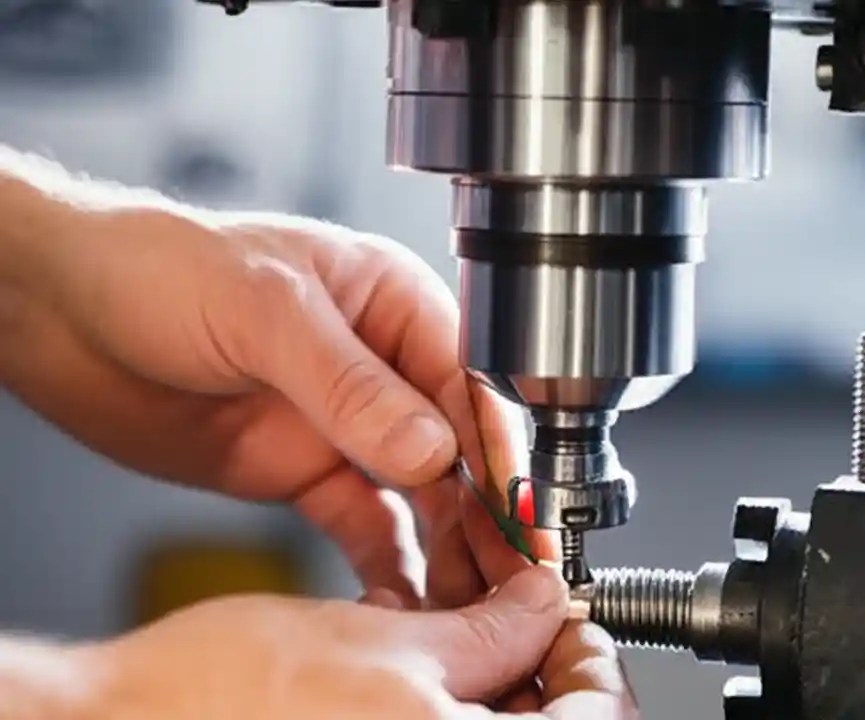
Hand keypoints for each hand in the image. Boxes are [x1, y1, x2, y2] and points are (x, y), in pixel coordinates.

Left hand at [0, 169, 550, 602]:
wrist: (62, 314)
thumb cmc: (159, 269)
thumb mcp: (264, 313)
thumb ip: (351, 385)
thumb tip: (431, 448)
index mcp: (393, 303)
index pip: (471, 380)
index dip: (498, 444)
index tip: (517, 503)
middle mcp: (383, 365)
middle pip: (460, 445)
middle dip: (488, 506)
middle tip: (509, 568)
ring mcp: (347, 423)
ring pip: (425, 493)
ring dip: (451, 542)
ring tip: (470, 595)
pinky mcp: (307, 472)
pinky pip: (366, 524)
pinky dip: (391, 561)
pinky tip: (409, 594)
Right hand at [59, 566, 635, 718]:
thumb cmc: (227, 703)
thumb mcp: (392, 641)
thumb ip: (494, 629)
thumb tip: (545, 609)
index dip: (594, 665)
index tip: (576, 624)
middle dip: (542, 664)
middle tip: (527, 609)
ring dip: (492, 674)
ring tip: (472, 613)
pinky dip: (443, 698)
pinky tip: (422, 648)